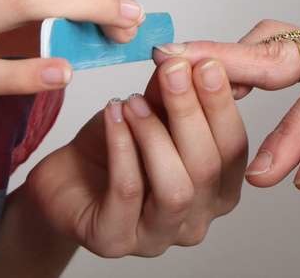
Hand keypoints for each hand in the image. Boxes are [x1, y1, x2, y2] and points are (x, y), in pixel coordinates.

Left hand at [22, 53, 246, 256]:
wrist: (66, 177)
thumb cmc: (115, 148)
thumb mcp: (154, 111)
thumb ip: (177, 91)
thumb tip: (195, 59)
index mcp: (218, 190)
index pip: (234, 149)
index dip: (222, 105)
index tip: (206, 63)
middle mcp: (197, 220)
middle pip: (208, 167)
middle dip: (190, 112)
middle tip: (173, 72)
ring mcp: (157, 238)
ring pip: (175, 188)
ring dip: (155, 134)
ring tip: (134, 99)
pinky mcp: (115, 241)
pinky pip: (128, 191)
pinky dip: (122, 146)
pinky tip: (114, 114)